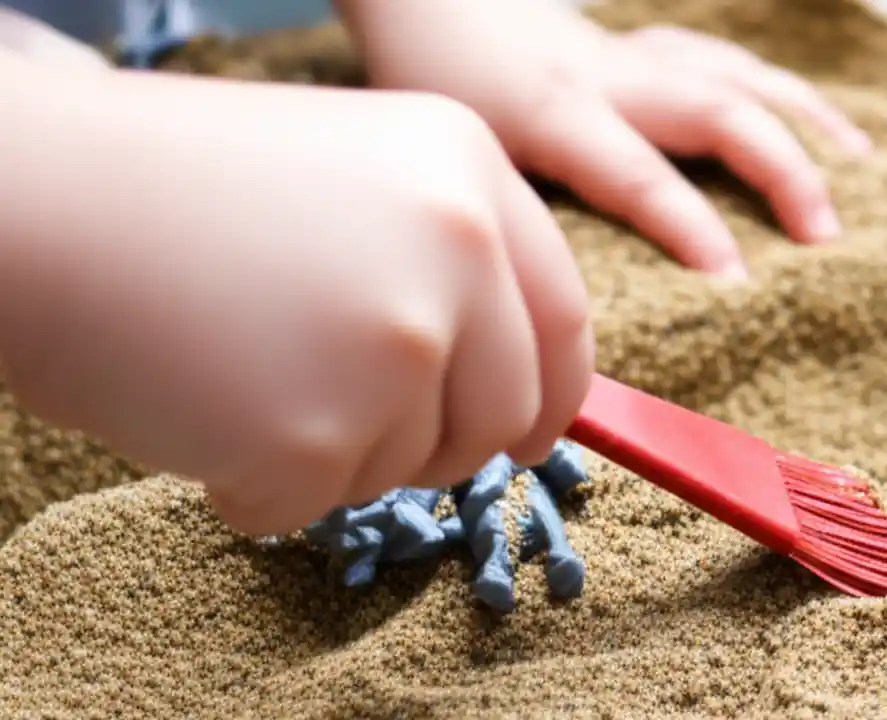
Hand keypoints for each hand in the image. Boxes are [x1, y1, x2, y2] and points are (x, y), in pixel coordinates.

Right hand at [0, 67, 593, 534]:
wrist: (36, 198)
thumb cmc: (180, 190)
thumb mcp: (358, 178)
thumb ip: (454, 266)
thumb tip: (518, 393)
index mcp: (469, 172)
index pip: (564, 322)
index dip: (552, 395)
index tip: (529, 437)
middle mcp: (456, 252)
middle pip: (503, 412)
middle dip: (440, 444)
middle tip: (346, 419)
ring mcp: (394, 345)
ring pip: (407, 466)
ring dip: (331, 450)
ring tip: (243, 366)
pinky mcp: (314, 433)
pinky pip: (310, 504)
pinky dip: (253, 483)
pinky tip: (198, 402)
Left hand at [339, 0, 871, 278]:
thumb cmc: (437, 81)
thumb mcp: (460, 156)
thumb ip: (511, 218)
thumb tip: (551, 306)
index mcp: (557, 114)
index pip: (638, 177)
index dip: (692, 229)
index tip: (740, 285)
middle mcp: (612, 78)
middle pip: (719, 113)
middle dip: (784, 172)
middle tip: (829, 239)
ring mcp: (638, 55)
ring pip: (738, 76)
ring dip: (806, 121)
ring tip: (863, 165)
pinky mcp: (650, 45)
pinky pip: (727, 60)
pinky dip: (777, 90)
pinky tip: (810, 117)